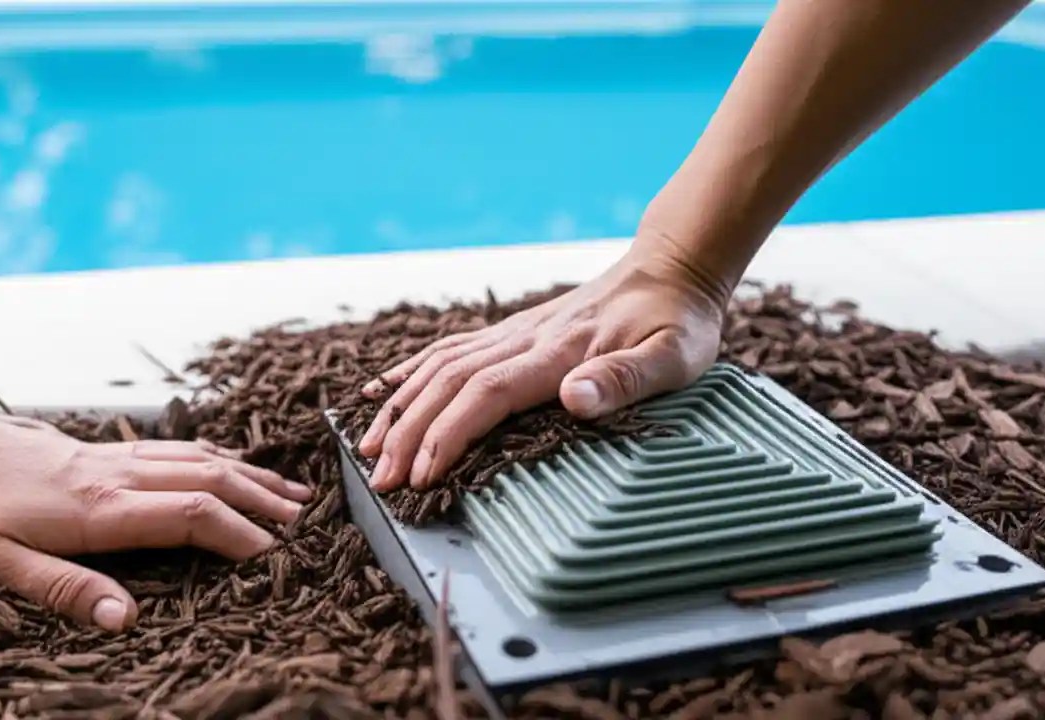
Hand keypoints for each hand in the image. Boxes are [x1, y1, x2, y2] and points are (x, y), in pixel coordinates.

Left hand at [0, 401, 310, 631]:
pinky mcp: (95, 449)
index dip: (240, 534)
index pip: (192, 516)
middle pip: (208, 478)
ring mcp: (108, 456)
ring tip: (286, 488)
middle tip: (302, 519)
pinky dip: (211, 454)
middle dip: (259, 498)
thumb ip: (65, 587)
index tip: (276, 554)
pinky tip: (222, 460)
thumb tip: (125, 617)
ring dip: (246, 472)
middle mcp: (114, 475)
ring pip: (196, 457)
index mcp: (99, 509)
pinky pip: (171, 448)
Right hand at [356, 235, 728, 491]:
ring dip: (399, 407)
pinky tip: (380, 391)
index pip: (488, 393)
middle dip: (408, 432)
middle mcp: (524, 339)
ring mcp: (511, 333)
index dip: (449, 434)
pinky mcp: (508, 331)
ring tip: (367, 448)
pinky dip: (408, 372)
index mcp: (559, 352)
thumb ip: (625, 377)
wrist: (669, 267)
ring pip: (439, 367)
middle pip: (449, 384)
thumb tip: (574, 398)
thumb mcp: (674, 355)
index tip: (422, 474)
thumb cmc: (677, 321)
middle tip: (381, 480)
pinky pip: (447, 349)